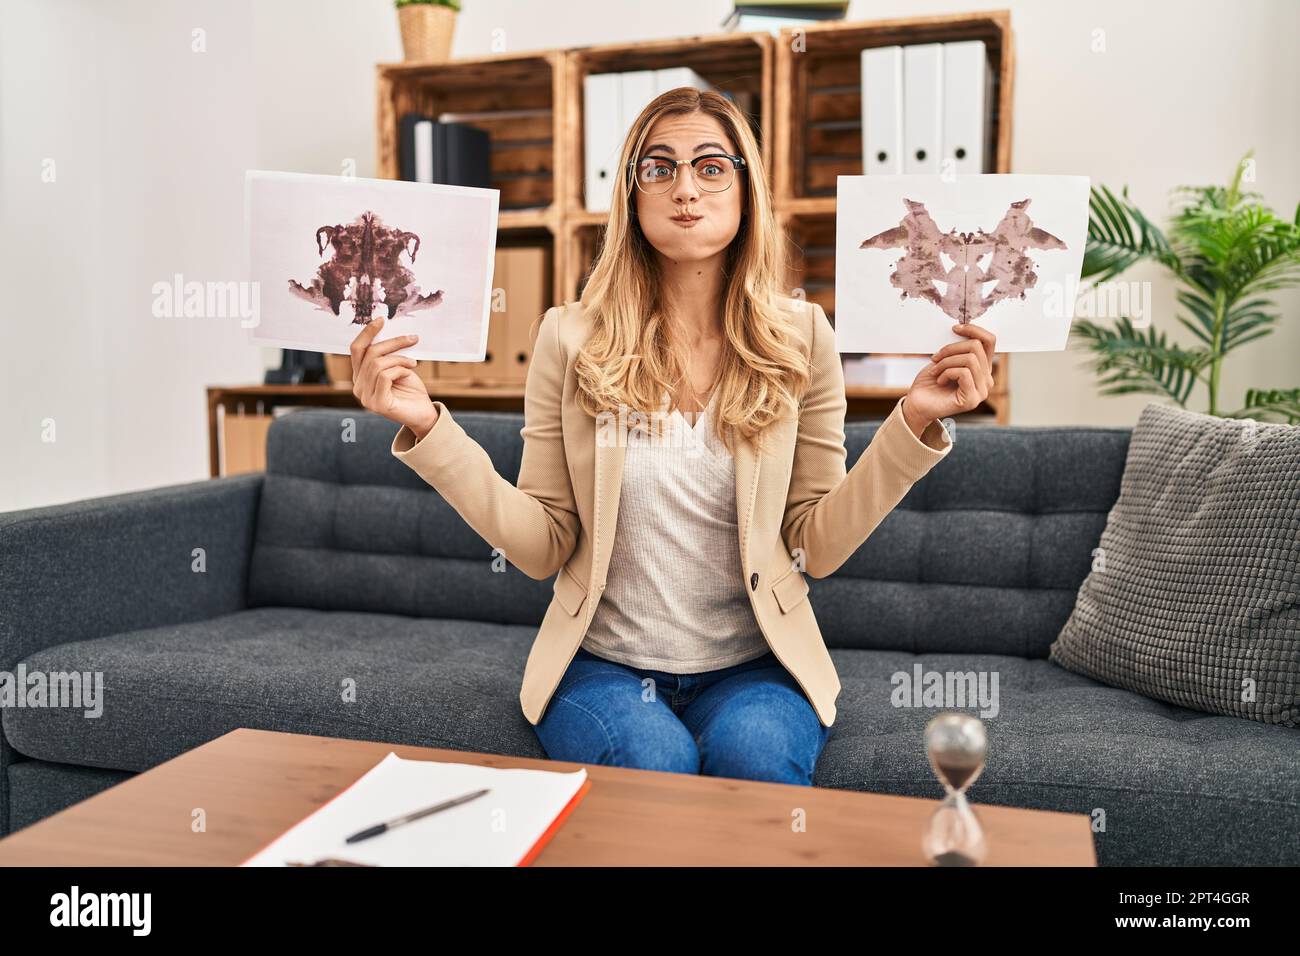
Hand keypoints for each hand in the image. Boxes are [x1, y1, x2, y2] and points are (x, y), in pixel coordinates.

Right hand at [349, 315, 436, 438]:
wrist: (424, 414)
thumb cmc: (412, 391)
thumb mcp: (397, 367)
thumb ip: (386, 355)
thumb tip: (385, 330)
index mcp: (360, 377)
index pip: (356, 349)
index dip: (367, 333)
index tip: (382, 320)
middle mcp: (358, 387)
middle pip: (370, 354)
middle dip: (393, 343)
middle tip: (412, 339)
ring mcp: (366, 398)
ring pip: (377, 364)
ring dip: (399, 359)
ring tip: (413, 363)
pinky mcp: (377, 404)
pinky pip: (385, 376)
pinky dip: (400, 370)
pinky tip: (409, 374)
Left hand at [902, 323, 996, 435]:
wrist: (917, 404)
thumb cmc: (930, 382)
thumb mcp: (946, 358)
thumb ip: (960, 348)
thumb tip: (964, 327)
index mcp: (983, 368)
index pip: (989, 341)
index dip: (974, 330)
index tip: (955, 328)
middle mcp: (987, 380)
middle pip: (976, 347)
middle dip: (951, 349)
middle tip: (935, 358)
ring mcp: (981, 391)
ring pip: (970, 359)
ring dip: (946, 362)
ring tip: (936, 371)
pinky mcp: (972, 400)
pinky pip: (964, 373)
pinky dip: (947, 372)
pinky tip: (940, 380)